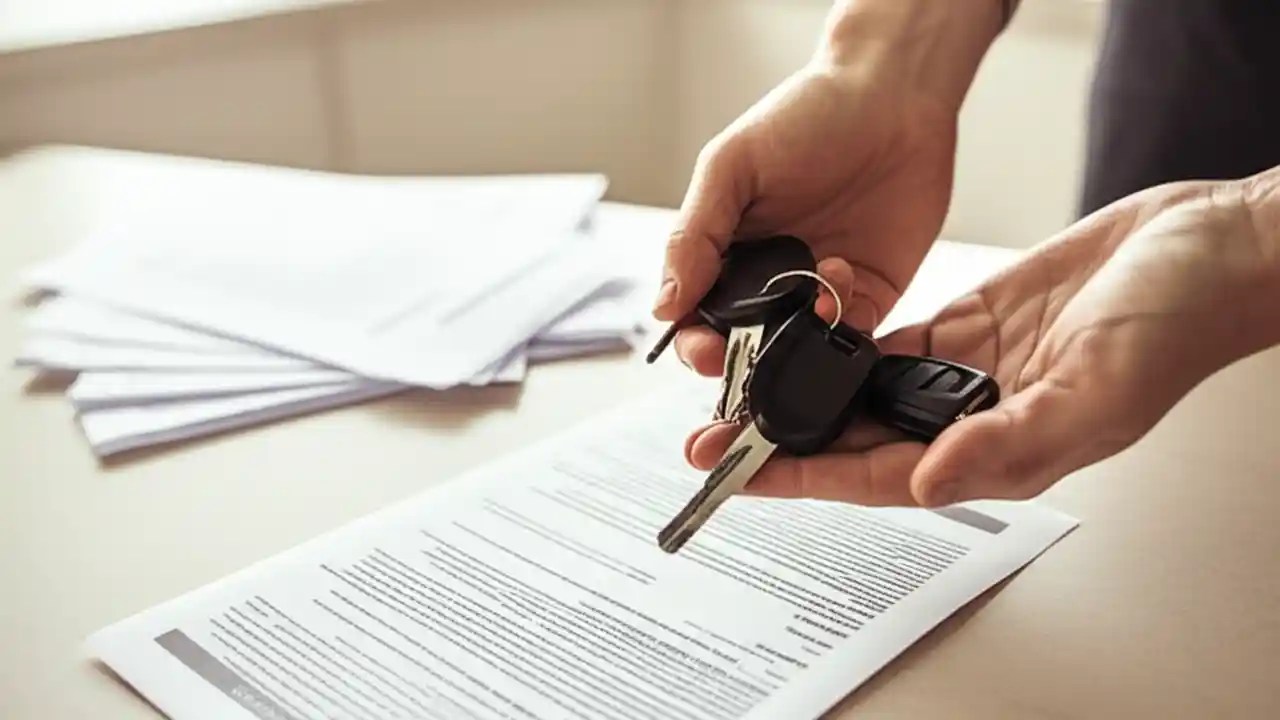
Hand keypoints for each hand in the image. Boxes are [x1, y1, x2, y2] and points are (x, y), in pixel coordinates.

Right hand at [652, 1, 1002, 375]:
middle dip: (744, 359)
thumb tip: (664, 306)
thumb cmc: (806, 116)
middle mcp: (768, 281)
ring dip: (799, 340)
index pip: (697, 318)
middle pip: (744, 347)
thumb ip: (694, 236)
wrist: (893, 94)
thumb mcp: (730, 166)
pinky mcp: (870, 294)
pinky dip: (844, 328)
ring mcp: (818, 291)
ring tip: (813, 295)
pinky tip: (843, 277)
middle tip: (750, 350)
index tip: (705, 348)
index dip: (695, 343)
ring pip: (798, 351)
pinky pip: (851, 336)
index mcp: (724, 253)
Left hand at [686, 168, 1279, 506]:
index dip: (805, 479)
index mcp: (1002, 450)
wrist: (1207, 246)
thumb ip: (1009, 440)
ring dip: (806, 391)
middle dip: (785, 439)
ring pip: (867, 393)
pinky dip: (848, 342)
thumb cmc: (1177, 323)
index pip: (879, 477)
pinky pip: (894, 343)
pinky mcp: (973, 323)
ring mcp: (971, 370)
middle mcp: (976, 417)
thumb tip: (930, 481)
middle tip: (713, 433)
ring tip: (740, 387)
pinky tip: (805, 337)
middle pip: (858, 439)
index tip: (740, 473)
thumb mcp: (1096, 388)